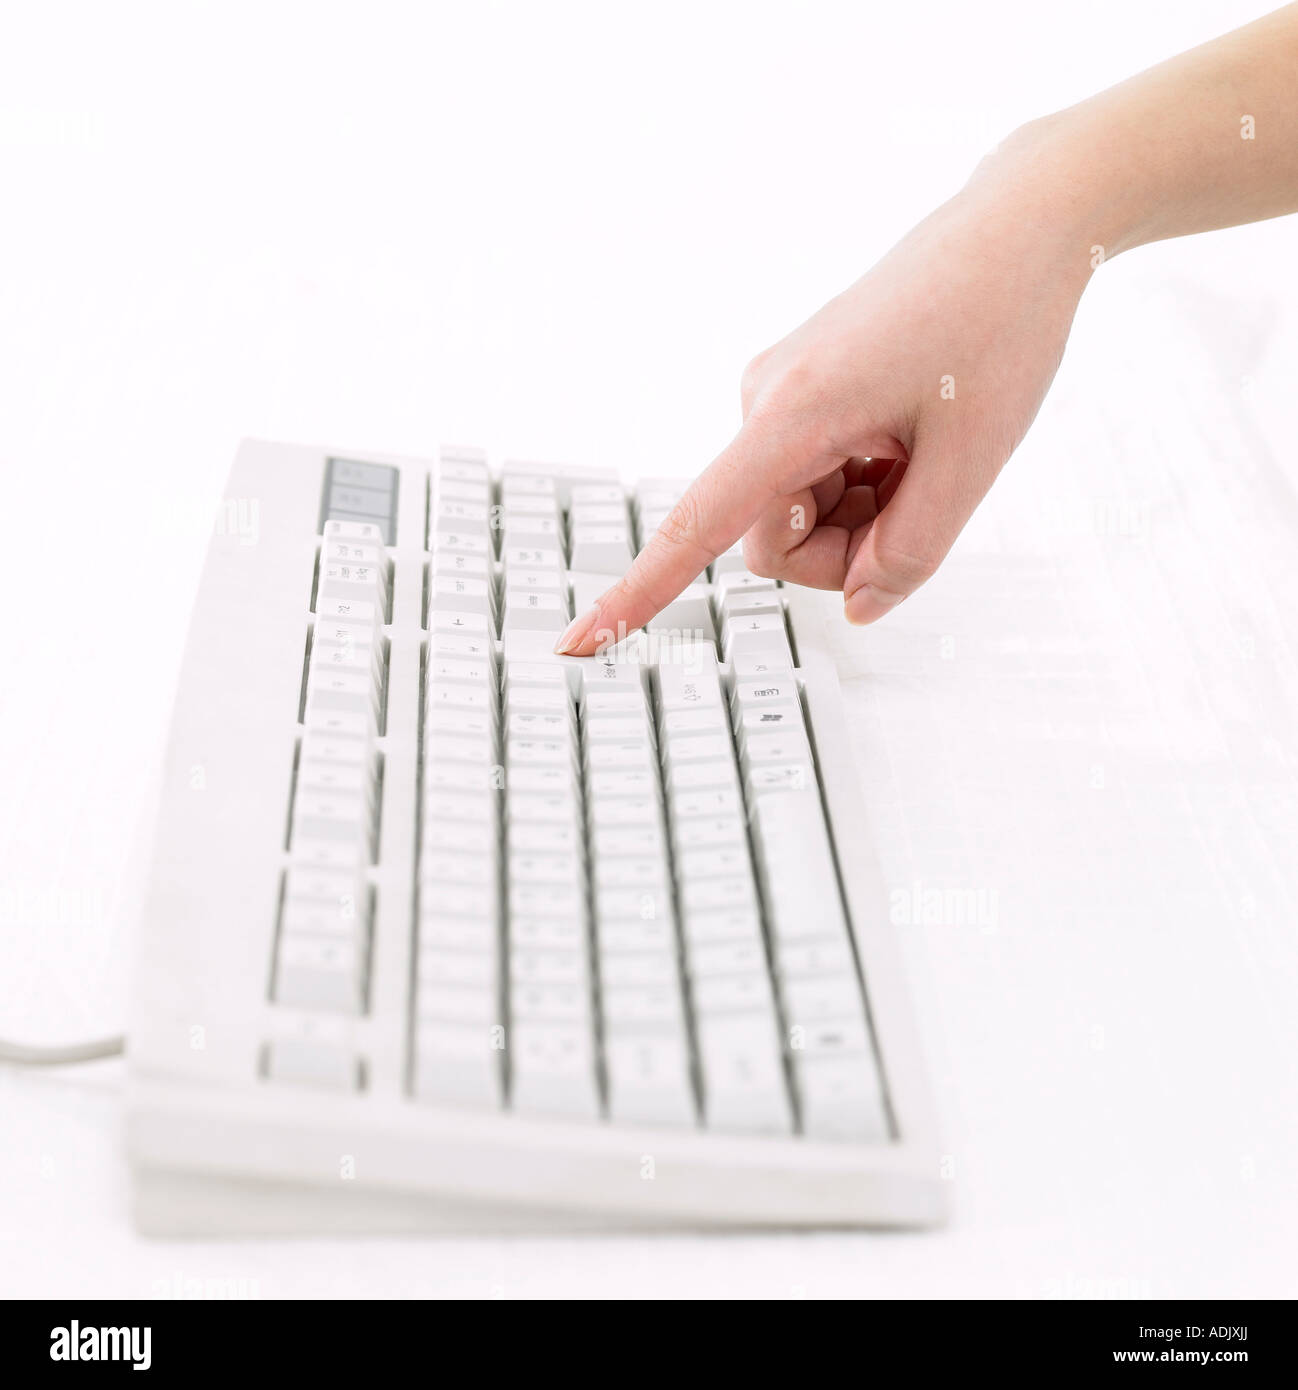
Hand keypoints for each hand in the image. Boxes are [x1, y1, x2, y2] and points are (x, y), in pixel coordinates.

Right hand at [556, 139, 1092, 655]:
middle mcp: (766, 400)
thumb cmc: (997, 322)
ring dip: (861, 514)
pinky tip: (910, 440)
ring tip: (923, 456)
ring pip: (798, 513)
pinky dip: (864, 485)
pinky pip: (813, 477)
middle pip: (774, 539)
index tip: (577, 643)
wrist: (1016, 230)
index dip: (637, 594)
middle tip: (922, 503)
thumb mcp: (971, 464)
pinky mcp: (801, 394)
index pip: (699, 525)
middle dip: (845, 549)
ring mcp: (780, 396)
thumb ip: (910, 555)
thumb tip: (859, 604)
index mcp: (793, 411)